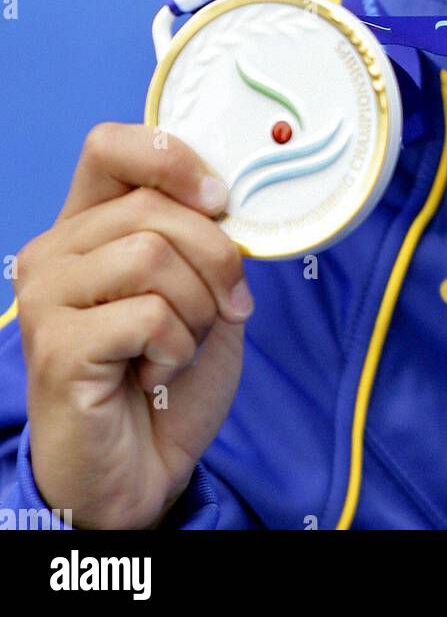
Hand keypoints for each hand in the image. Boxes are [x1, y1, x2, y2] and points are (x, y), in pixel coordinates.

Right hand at [14, 122, 253, 528]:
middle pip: (154, 206)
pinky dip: (177, 348)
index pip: (111, 145)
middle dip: (216, 258)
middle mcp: (54, 251)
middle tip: (227, 306)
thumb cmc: (169, 378)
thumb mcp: (201, 291)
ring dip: (196, 308)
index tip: (219, 199)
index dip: (172, 157)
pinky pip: (148, 314)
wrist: (142, 471)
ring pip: (153, 255)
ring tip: (179, 347)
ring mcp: (47, 297)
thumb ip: (203, 238)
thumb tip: (227, 197)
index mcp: (87, 225)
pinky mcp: (57, 345)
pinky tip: (155, 375)